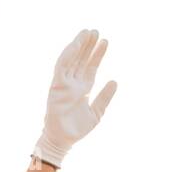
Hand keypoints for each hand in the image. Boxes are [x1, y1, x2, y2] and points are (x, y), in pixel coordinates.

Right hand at [32, 30, 117, 167]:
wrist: (64, 140)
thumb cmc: (77, 128)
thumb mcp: (97, 112)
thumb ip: (105, 97)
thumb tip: (115, 81)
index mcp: (83, 88)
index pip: (91, 66)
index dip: (98, 54)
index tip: (105, 41)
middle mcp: (73, 83)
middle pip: (81, 59)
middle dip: (88, 45)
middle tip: (96, 31)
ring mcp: (64, 83)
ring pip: (71, 59)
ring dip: (78, 46)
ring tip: (87, 33)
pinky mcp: (56, 86)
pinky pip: (61, 66)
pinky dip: (68, 55)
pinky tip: (75, 44)